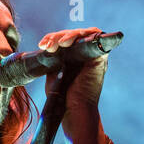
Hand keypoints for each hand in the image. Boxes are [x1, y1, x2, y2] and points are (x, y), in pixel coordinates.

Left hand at [39, 27, 106, 143]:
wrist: (71, 109)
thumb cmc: (61, 95)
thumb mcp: (53, 72)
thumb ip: (52, 58)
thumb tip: (44, 47)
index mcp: (74, 57)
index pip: (64, 39)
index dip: (53, 38)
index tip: (42, 45)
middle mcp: (85, 55)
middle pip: (72, 35)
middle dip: (57, 37)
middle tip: (47, 46)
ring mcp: (94, 55)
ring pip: (81, 34)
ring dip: (67, 36)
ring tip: (57, 45)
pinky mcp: (100, 57)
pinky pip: (95, 35)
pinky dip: (83, 35)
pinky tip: (67, 42)